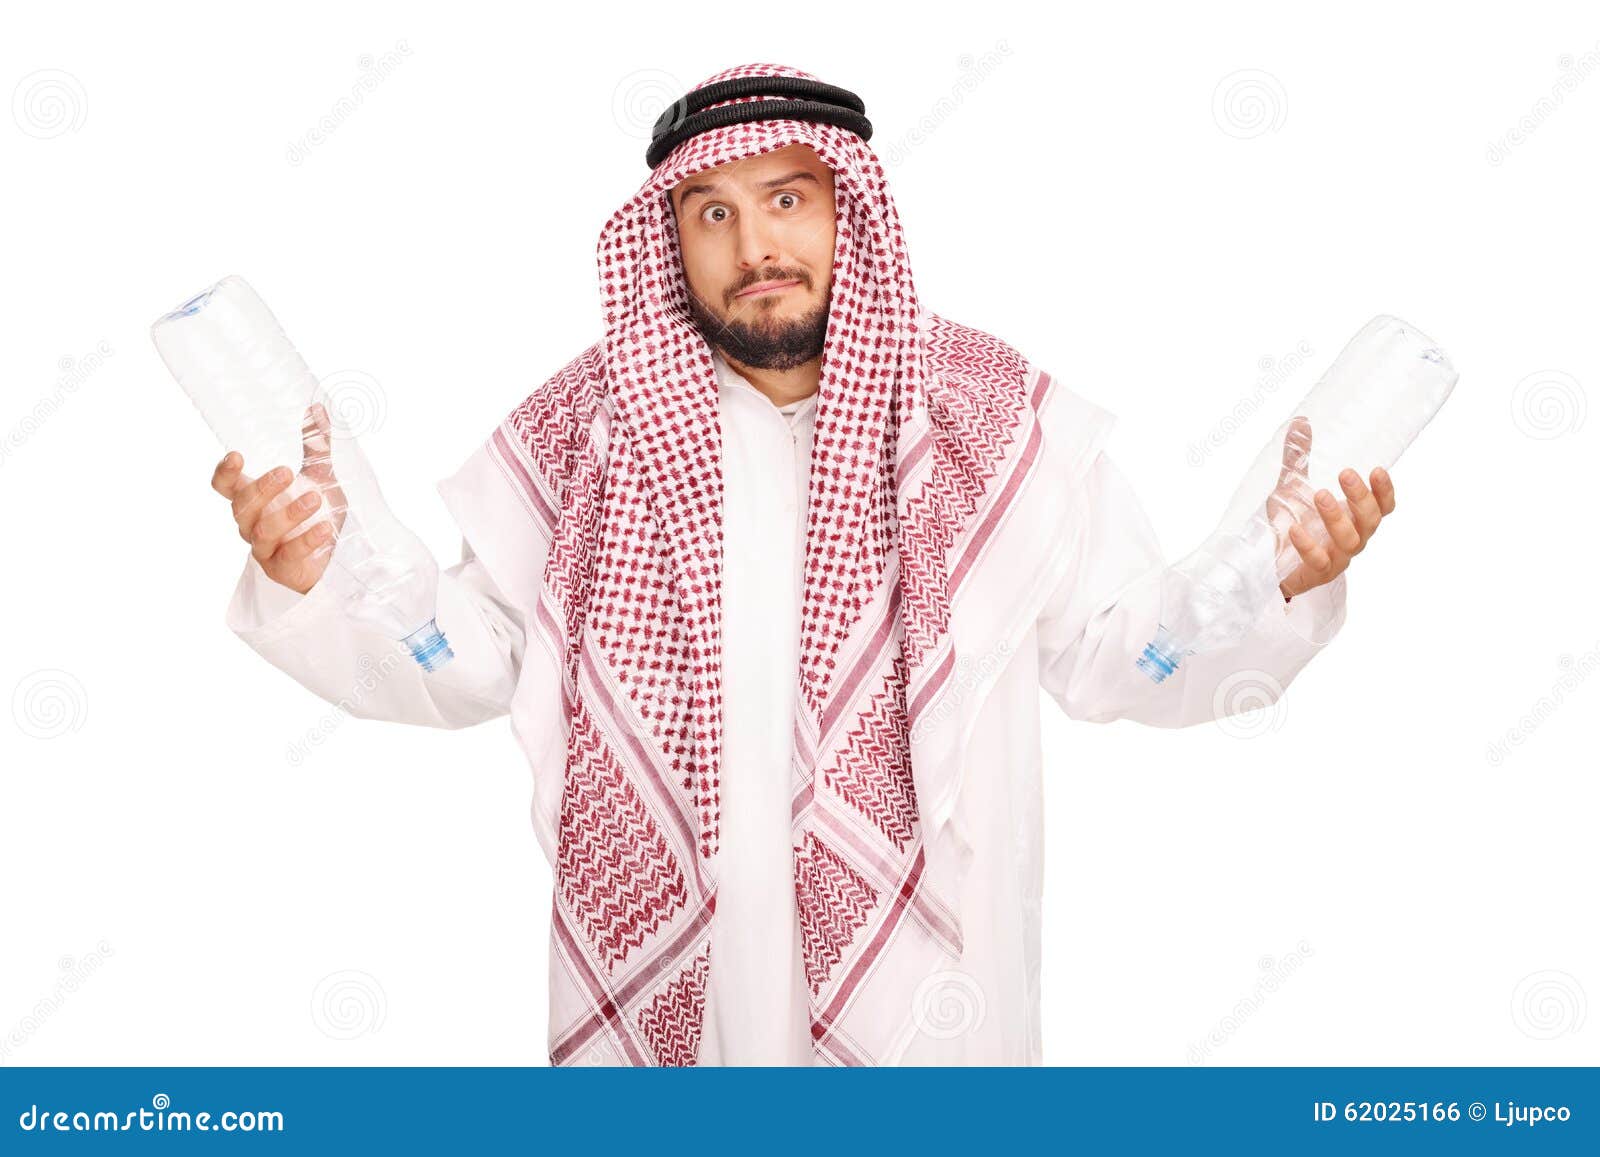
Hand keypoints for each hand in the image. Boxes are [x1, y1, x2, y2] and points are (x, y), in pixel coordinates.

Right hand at [210, 401, 347, 594]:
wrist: (337, 557)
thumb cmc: (317, 514)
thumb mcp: (320, 476)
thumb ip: (316, 445)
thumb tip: (317, 408)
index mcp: (253, 499)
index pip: (224, 487)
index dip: (224, 473)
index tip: (236, 455)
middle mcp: (251, 523)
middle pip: (242, 506)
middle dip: (262, 488)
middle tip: (285, 471)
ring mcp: (264, 548)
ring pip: (264, 530)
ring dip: (289, 513)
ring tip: (315, 498)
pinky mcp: (282, 569)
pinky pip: (290, 554)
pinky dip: (306, 541)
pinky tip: (325, 529)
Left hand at [1268, 418, 1395, 598]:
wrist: (1271, 562)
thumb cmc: (1293, 522)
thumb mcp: (1293, 487)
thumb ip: (1299, 458)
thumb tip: (1301, 421)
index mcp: (1356, 517)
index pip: (1383, 506)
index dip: (1385, 490)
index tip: (1377, 469)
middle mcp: (1354, 537)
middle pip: (1370, 519)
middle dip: (1360, 496)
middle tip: (1345, 473)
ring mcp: (1338, 557)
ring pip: (1349, 539)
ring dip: (1336, 517)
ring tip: (1320, 494)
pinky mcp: (1317, 572)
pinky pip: (1318, 560)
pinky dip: (1307, 545)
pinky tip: (1294, 529)